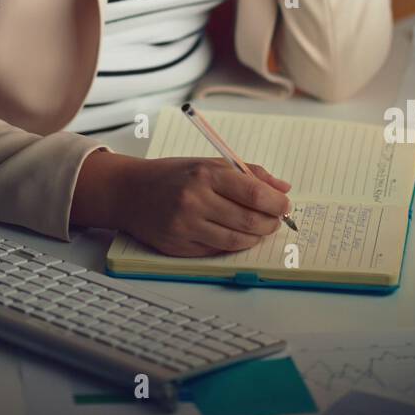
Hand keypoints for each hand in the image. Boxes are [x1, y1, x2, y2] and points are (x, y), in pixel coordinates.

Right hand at [113, 156, 291, 256]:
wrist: (129, 192)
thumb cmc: (173, 175)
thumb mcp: (208, 163)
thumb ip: (248, 173)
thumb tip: (283, 188)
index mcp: (206, 174)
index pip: (254, 192)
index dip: (277, 203)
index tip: (285, 205)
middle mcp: (195, 200)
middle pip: (249, 220)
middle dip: (271, 223)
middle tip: (276, 220)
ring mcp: (186, 226)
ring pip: (237, 240)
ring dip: (255, 237)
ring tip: (258, 228)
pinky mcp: (179, 246)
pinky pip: (218, 250)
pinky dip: (233, 245)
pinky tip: (235, 235)